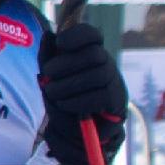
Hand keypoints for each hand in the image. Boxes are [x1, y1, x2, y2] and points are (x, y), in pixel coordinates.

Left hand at [39, 21, 126, 164]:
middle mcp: (106, 65)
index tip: (61, 42)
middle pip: (94, 54)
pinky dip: (78, 101)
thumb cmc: (64, 97)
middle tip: (47, 74)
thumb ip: (48, 57)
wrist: (78, 130)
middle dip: (66, 63)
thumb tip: (49, 35)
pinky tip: (65, 104)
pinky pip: (100, 97)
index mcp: (89, 53)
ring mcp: (114, 83)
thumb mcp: (52, 76)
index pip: (92, 35)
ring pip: (97, 75)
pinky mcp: (116, 103)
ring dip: (69, 84)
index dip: (78, 35)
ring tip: (52, 93)